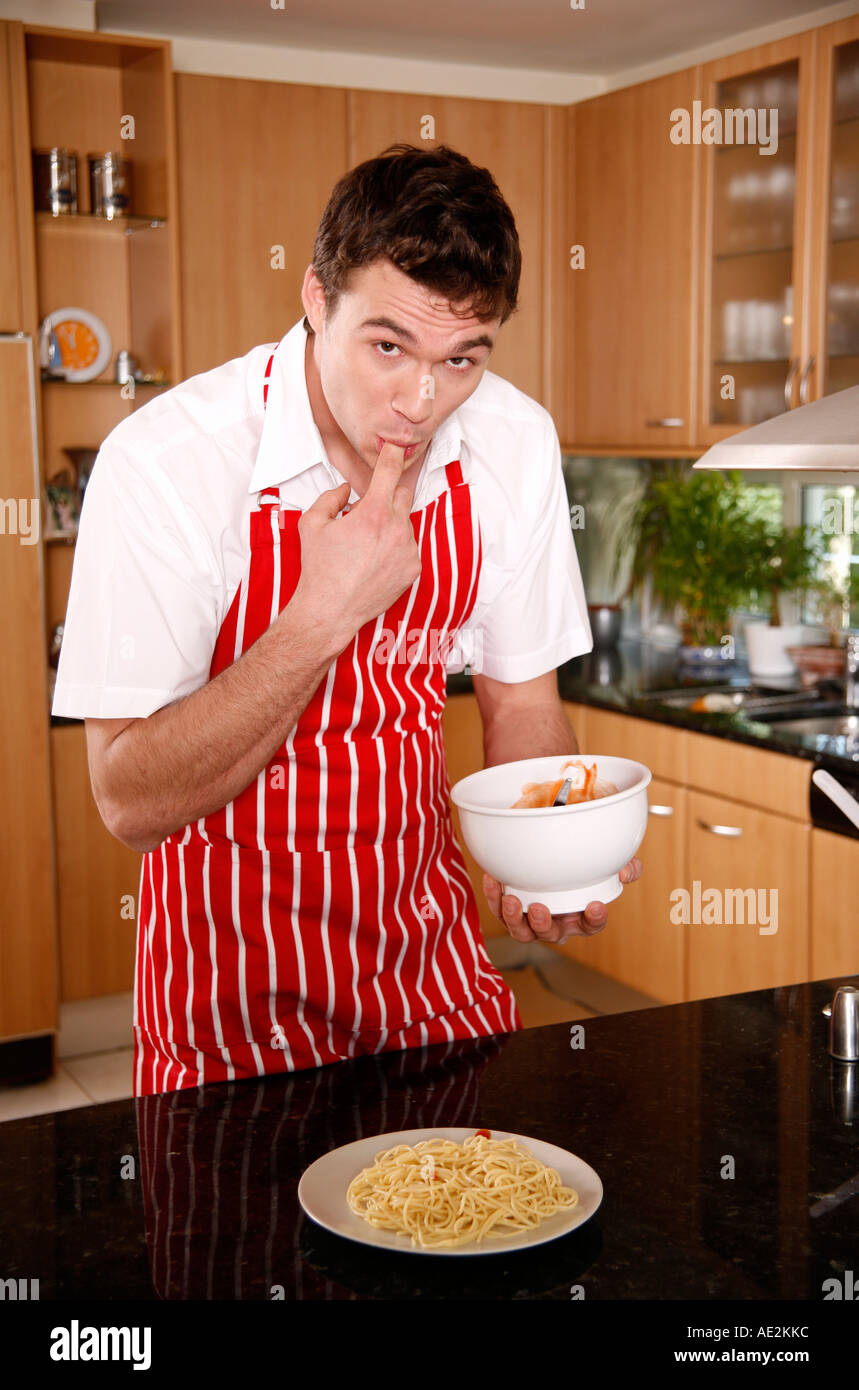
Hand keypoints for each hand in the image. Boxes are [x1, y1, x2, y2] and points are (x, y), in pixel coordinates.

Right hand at [291, 440, 420, 638]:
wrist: (331, 610)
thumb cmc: (319, 568)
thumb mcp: (312, 524)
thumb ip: (330, 498)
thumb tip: (346, 490)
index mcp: (372, 513)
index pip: (390, 471)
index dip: (394, 454)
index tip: (398, 445)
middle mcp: (396, 529)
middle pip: (403, 494)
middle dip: (387, 496)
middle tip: (366, 513)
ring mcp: (408, 550)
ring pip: (405, 523)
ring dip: (390, 525)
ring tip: (366, 547)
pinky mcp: (413, 569)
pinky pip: (409, 547)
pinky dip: (396, 548)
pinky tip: (375, 561)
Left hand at [482, 858, 642, 944]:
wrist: (551, 852)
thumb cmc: (582, 864)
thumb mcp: (608, 862)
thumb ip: (626, 865)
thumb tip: (627, 872)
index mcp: (581, 916)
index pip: (592, 924)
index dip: (594, 919)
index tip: (595, 906)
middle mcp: (557, 922)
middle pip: (551, 934)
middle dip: (545, 925)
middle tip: (541, 909)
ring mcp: (533, 919)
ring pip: (522, 931)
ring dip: (515, 919)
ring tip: (511, 900)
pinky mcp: (510, 910)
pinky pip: (499, 911)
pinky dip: (494, 897)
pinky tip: (492, 879)